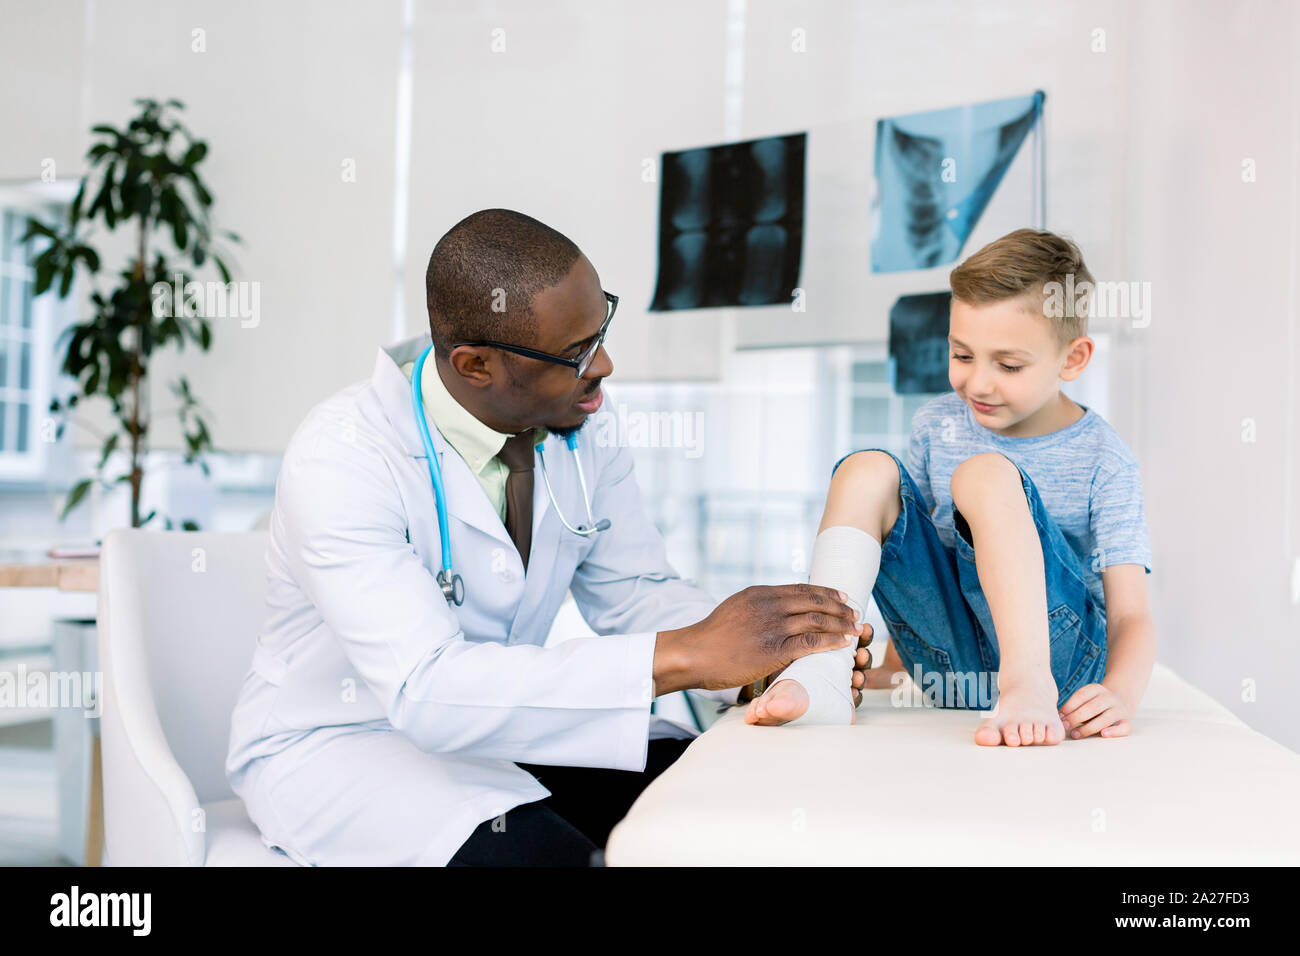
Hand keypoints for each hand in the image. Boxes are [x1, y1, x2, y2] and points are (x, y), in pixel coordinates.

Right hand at [657, 584, 863, 695]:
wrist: (694, 653)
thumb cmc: (712, 637)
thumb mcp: (735, 608)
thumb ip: (758, 606)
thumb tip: (776, 609)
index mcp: (760, 593)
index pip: (802, 588)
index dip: (826, 592)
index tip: (842, 597)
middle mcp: (768, 604)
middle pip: (814, 601)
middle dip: (839, 607)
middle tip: (855, 613)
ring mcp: (772, 626)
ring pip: (816, 620)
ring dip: (840, 624)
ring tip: (855, 629)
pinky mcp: (773, 649)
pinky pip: (810, 643)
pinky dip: (831, 641)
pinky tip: (843, 643)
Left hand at [1058, 683, 1131, 738]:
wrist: (1120, 702)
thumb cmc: (1094, 705)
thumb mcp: (1085, 700)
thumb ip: (1073, 706)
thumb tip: (1056, 716)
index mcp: (1096, 689)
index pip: (1081, 696)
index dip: (1069, 707)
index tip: (1059, 718)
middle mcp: (1109, 698)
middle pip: (1092, 707)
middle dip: (1076, 718)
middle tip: (1064, 726)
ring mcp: (1119, 709)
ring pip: (1105, 718)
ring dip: (1088, 727)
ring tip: (1075, 734)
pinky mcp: (1127, 722)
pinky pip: (1123, 727)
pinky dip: (1114, 731)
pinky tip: (1103, 734)